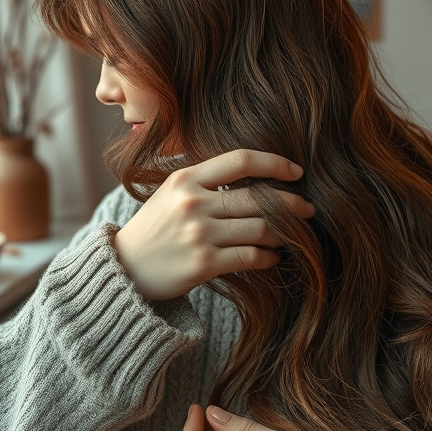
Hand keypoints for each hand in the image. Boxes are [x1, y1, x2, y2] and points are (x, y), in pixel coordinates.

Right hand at [113, 149, 313, 300]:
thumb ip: (206, 181)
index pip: (241, 160)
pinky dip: (269, 257)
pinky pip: (251, 257)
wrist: (123, 269)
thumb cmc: (154, 230)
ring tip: (290, 236)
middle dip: (291, 203)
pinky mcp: (204, 263)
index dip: (275, 163)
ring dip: (282, 233)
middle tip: (307, 209)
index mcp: (186, 178)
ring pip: (260, 228)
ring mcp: (199, 233)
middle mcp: (193, 202)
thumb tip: (255, 176)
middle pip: (258, 197)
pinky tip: (273, 257)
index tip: (296, 172)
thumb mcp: (170, 193)